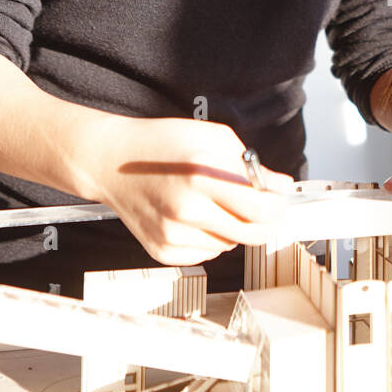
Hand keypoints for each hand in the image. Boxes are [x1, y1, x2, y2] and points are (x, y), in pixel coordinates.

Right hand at [71, 114, 291, 265]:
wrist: (112, 161)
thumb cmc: (163, 143)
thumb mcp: (212, 137)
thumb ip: (250, 165)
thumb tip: (279, 187)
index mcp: (200, 176)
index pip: (260, 209)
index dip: (278, 205)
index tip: (279, 198)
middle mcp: (185, 210)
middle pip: (251, 234)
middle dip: (267, 222)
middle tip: (265, 208)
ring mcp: (172, 234)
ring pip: (230, 245)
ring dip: (235, 228)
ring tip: (216, 204)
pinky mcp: (162, 251)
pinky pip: (207, 254)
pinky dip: (212, 238)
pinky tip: (197, 217)